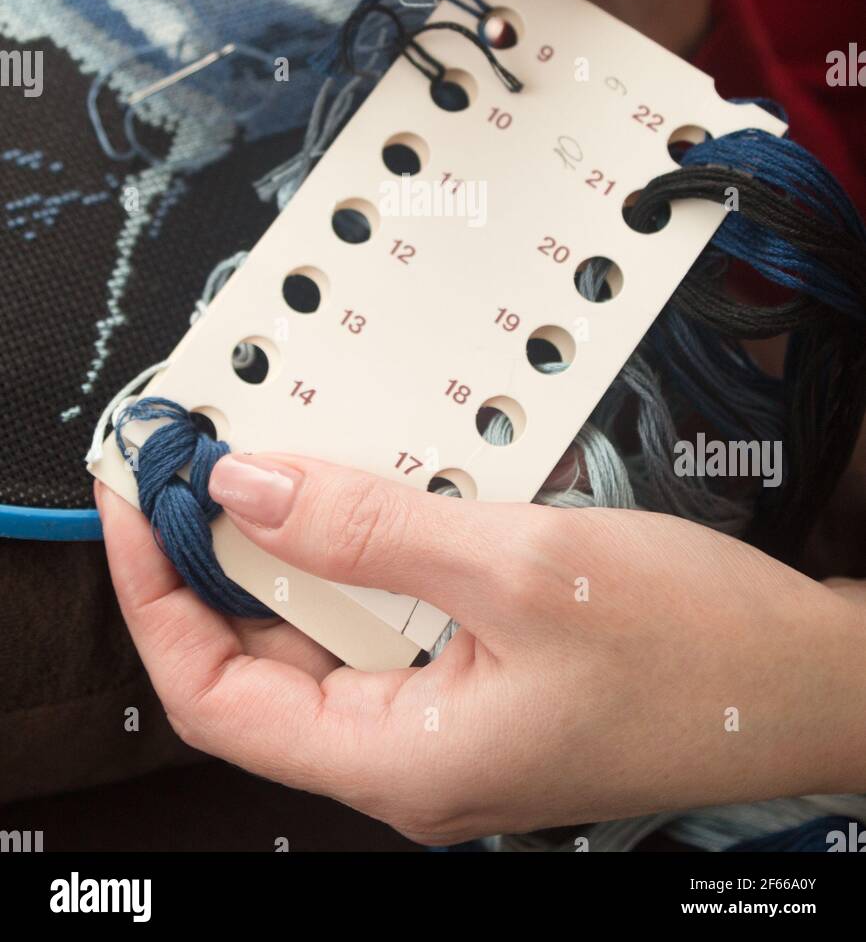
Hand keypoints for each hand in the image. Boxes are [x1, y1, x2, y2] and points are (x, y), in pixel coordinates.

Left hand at [96, 454, 865, 843]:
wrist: (808, 677)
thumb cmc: (698, 653)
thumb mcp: (520, 568)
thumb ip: (370, 528)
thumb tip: (246, 491)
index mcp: (400, 759)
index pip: (213, 693)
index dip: (154, 592)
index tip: (137, 497)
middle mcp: (408, 748)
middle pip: (258, 655)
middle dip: (216, 550)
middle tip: (201, 453)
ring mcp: (444, 712)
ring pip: (325, 623)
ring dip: (298, 536)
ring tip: (283, 454)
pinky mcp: (479, 672)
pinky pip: (389, 607)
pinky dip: (366, 541)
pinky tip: (378, 481)